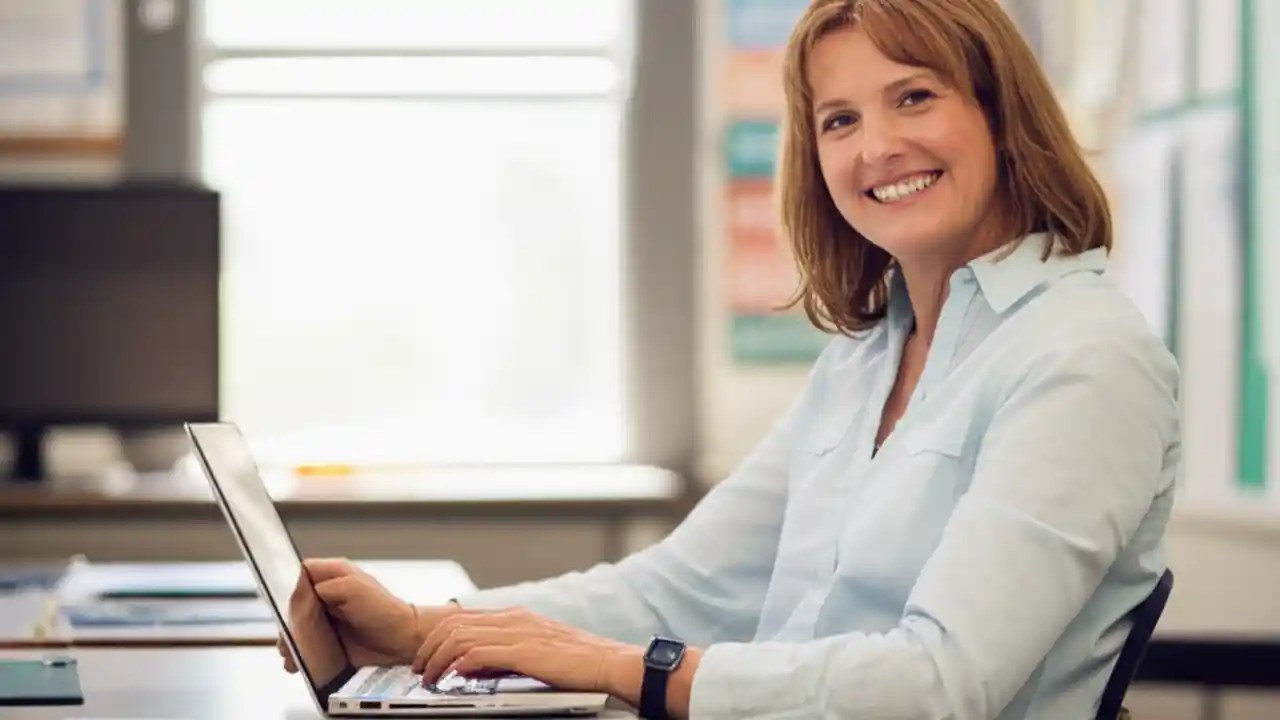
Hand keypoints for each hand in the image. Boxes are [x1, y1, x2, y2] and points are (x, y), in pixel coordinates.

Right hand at [276, 557, 459, 671]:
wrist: (402, 642)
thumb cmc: (385, 611)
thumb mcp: (353, 589)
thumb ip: (326, 586)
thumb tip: (302, 593)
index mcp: (334, 574)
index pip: (300, 573)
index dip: (289, 585)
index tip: (284, 603)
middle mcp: (327, 593)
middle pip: (293, 602)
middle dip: (286, 620)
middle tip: (287, 637)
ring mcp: (326, 617)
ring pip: (296, 625)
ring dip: (290, 641)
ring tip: (291, 655)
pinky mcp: (328, 639)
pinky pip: (305, 644)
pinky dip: (299, 654)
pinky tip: (297, 663)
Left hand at [411, 607, 638, 695]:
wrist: (608, 662)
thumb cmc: (576, 662)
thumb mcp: (534, 653)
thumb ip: (502, 655)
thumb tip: (470, 667)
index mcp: (515, 615)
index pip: (463, 618)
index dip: (437, 637)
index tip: (425, 657)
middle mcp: (513, 618)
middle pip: (454, 624)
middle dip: (429, 647)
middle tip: (418, 670)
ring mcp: (518, 632)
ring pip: (460, 637)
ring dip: (438, 659)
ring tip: (428, 679)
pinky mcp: (524, 650)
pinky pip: (479, 653)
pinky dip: (459, 664)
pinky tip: (452, 677)